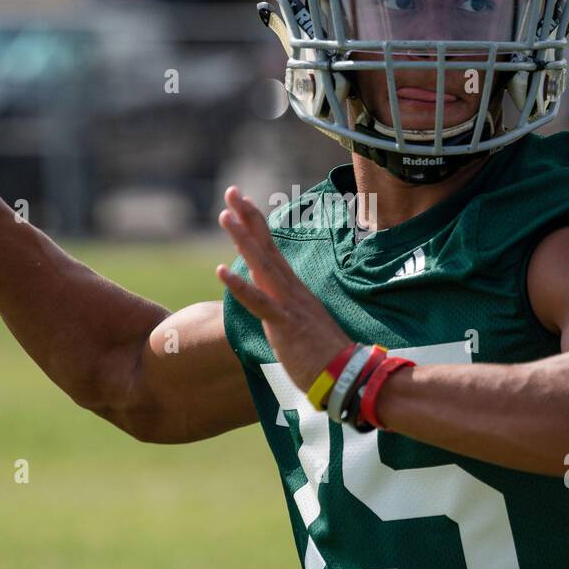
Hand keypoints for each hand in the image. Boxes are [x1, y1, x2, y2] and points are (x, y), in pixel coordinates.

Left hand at [216, 187, 351, 393]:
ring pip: (262, 266)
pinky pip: (260, 302)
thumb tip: (274, 304)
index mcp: (295, 291)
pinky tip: (221, 270)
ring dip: (243, 240)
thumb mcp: (304, 326)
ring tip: (225, 216)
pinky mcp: (285, 324)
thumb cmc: (326, 357)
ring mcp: (289, 305)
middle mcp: (292, 291)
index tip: (242, 203)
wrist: (348, 377)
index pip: (272, 252)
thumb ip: (289, 311)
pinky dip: (240, 286)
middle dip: (248, 218)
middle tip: (232, 191)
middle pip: (266, 248)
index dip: (257, 226)